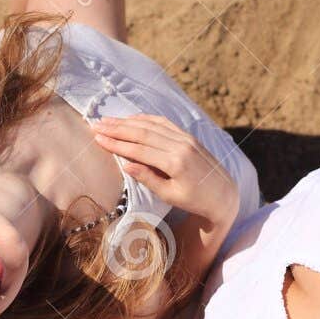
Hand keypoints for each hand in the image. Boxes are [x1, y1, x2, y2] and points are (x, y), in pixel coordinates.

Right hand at [93, 115, 237, 227]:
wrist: (223, 194)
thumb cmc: (195, 200)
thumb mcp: (170, 195)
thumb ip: (148, 178)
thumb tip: (126, 164)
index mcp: (175, 163)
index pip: (139, 149)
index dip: (117, 143)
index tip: (98, 139)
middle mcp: (180, 146)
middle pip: (142, 133)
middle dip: (117, 128)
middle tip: (96, 125)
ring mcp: (185, 138)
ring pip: (151, 125)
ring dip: (128, 122)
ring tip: (108, 120)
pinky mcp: (188, 136)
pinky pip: (163, 123)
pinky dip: (146, 119)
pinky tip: (132, 118)